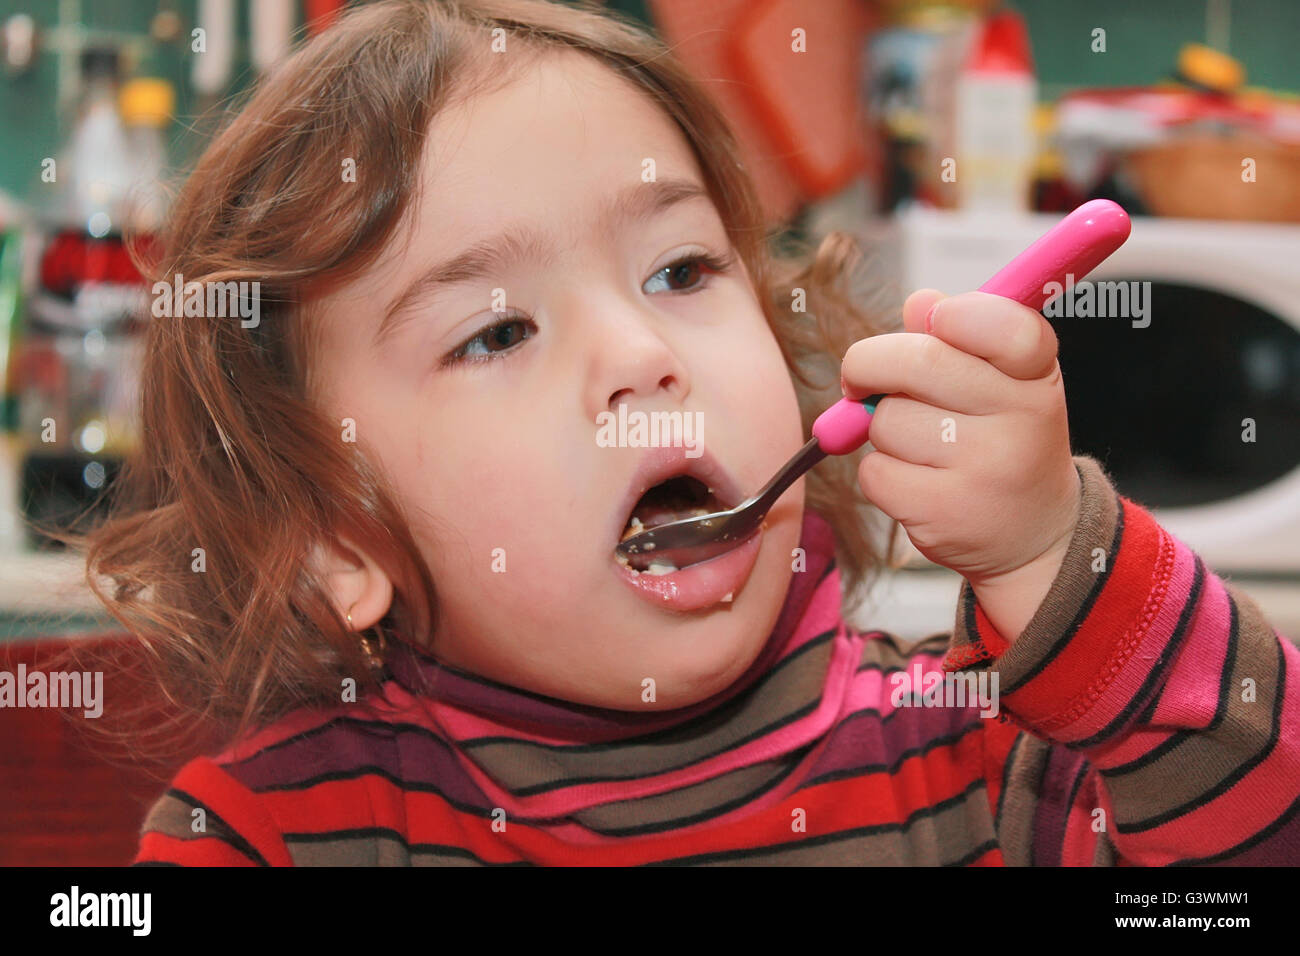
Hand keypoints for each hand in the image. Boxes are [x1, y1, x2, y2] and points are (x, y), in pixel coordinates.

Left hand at [841, 289, 1081, 639]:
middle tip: (862, 377)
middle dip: (869, 363)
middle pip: (918, 363)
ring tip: (919, 445)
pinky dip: (879, 472)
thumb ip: (962, 339)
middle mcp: (1022, 423)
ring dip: (881, 428)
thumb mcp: (1005, 384)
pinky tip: (914, 481)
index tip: (935, 322)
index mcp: (1037, 378)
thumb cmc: (1006, 442)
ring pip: (886, 421)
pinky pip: (875, 471)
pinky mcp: (944, 514)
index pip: (1009, 326)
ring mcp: (984, 471)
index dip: (960, 315)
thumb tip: (920, 304)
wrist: (1035, 536)